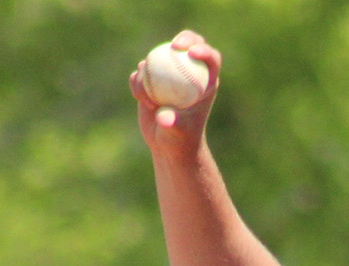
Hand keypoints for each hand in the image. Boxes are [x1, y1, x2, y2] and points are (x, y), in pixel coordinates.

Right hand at [130, 31, 221, 154]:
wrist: (167, 144)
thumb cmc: (179, 140)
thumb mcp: (177, 133)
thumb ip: (171, 124)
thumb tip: (163, 118)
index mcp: (206, 82)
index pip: (210, 59)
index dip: (204, 50)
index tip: (191, 52)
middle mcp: (189, 73)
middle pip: (189, 46)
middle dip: (185, 38)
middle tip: (174, 46)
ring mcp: (169, 74)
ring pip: (158, 58)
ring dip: (149, 73)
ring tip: (152, 103)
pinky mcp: (151, 78)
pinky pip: (140, 73)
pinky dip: (138, 84)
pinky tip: (142, 100)